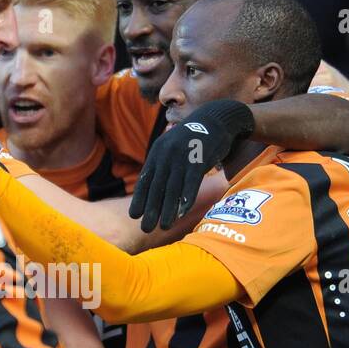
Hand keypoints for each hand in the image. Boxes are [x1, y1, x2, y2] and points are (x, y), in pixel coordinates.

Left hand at [130, 99, 253, 231]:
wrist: (214, 119)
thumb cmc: (191, 140)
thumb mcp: (171, 146)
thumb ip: (161, 164)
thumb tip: (151, 187)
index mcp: (157, 152)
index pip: (145, 180)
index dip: (140, 198)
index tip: (134, 216)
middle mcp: (166, 154)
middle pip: (157, 187)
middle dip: (151, 210)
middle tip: (145, 228)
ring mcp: (182, 156)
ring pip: (173, 189)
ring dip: (167, 210)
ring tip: (164, 226)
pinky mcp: (199, 159)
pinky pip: (191, 183)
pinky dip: (186, 199)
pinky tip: (181, 213)